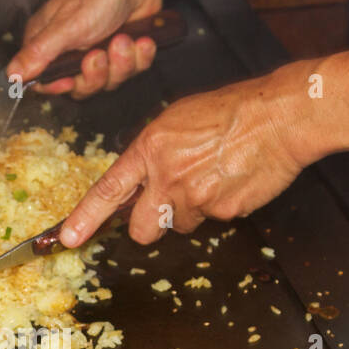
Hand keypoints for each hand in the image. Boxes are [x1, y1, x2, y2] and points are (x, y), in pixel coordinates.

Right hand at [8, 0, 163, 99]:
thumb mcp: (65, 27)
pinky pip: (130, 72)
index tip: (70, 80)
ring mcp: (97, 55)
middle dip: (95, 74)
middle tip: (100, 53)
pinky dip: (139, 57)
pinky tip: (140, 40)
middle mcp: (71, 52)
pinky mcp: (121, 55)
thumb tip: (11, 74)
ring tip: (124, 39)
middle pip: (80, 88)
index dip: (58, 87)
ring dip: (121, 63)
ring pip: (107, 82)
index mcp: (48, 44)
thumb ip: (38, 54)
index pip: (44, 82)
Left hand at [59, 71, 313, 246]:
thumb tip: (142, 178)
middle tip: (168, 205)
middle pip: (142, 229)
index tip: (68, 238)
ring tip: (214, 176)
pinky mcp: (223, 212)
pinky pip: (213, 219)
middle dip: (150, 225)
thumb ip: (154, 152)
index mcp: (150, 150)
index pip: (109, 190)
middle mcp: (167, 177)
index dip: (85, 218)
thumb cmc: (232, 111)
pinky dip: (221, 205)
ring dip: (192, 210)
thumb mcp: (178, 120)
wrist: (279, 116)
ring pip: (181, 225)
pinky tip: (233, 180)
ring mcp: (195, 198)